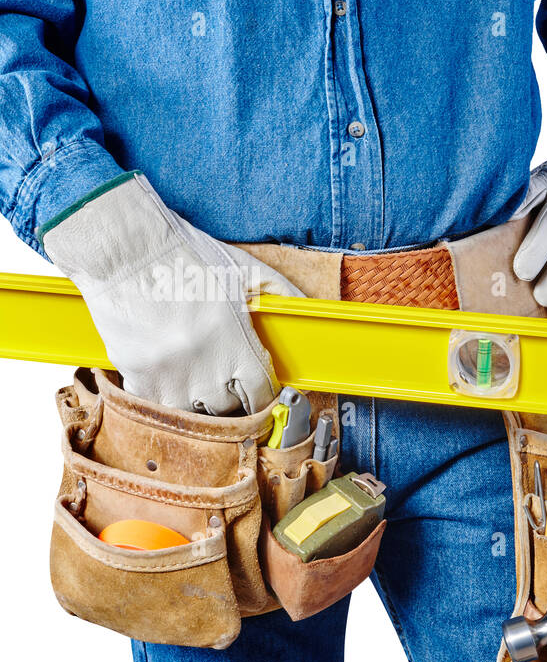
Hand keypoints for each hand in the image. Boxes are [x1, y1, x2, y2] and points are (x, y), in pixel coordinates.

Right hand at [41, 173, 301, 413]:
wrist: (123, 248)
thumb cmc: (184, 255)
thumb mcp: (243, 269)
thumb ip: (281, 293)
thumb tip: (308, 309)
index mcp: (236, 345)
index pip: (262, 395)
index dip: (264, 394)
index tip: (259, 388)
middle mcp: (205, 368)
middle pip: (228, 409)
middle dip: (231, 397)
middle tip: (225, 378)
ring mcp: (168, 376)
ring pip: (192, 413)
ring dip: (196, 400)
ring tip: (194, 375)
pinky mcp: (135, 376)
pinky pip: (154, 406)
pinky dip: (161, 396)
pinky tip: (165, 375)